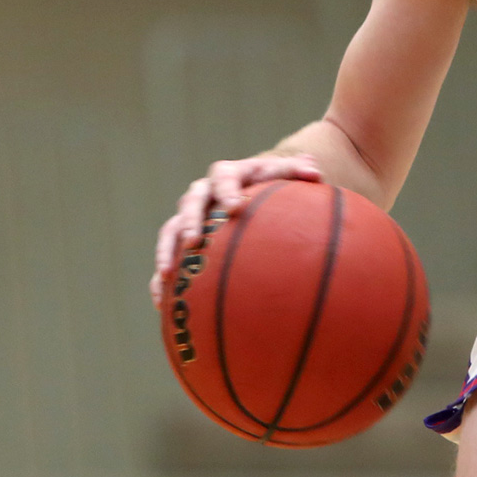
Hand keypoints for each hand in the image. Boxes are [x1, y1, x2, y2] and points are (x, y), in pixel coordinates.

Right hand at [149, 154, 324, 306]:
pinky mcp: (181, 242)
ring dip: (166, 250)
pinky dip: (161, 280)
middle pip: (191, 202)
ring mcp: (190, 218)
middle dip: (190, 221)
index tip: (235, 208)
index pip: (224, 177)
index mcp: (229, 175)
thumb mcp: (286, 176)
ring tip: (168, 273)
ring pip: (171, 230)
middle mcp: (204, 193)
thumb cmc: (273, 185)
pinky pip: (168, 260)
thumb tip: (315, 172)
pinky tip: (163, 304)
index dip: (227, 191)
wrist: (253, 194)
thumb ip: (297, 172)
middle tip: (194, 240)